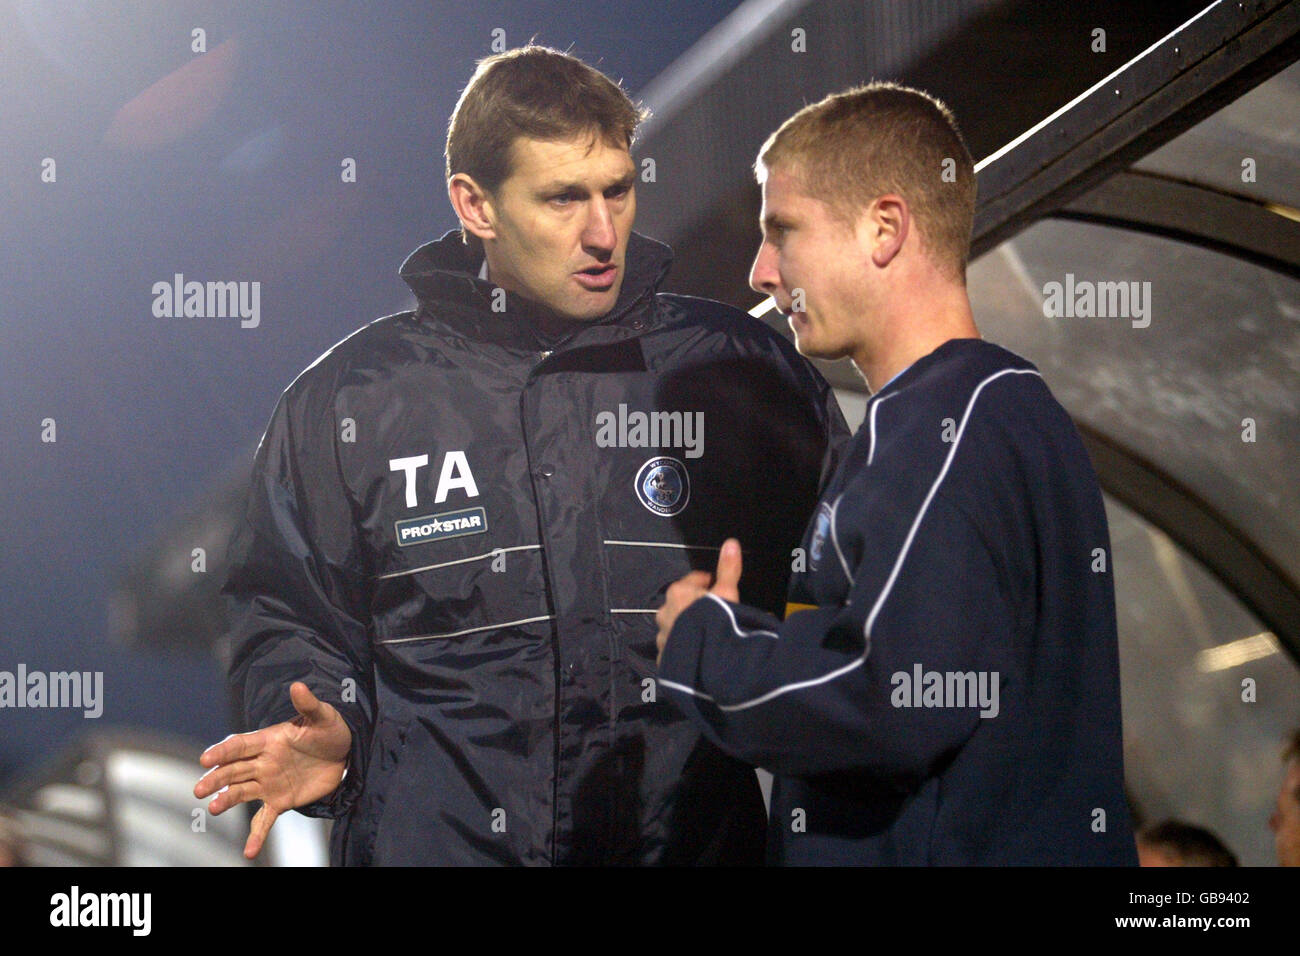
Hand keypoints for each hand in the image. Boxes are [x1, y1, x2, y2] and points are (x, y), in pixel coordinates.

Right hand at [195, 681, 352, 859]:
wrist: (347, 754)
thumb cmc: (331, 730)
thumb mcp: (323, 717)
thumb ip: (309, 705)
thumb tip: (298, 686)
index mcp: (268, 740)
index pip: (239, 745)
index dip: (222, 751)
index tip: (205, 759)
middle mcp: (262, 762)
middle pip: (232, 770)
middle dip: (215, 779)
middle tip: (198, 790)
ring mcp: (268, 782)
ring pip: (240, 792)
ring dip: (226, 800)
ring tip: (213, 809)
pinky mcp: (280, 800)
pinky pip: (264, 820)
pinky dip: (256, 835)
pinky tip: (249, 852)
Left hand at [655, 538, 742, 663]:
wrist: (708, 659)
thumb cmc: (716, 621)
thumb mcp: (727, 592)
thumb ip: (728, 568)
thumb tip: (731, 542)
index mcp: (677, 593)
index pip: (692, 580)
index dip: (707, 582)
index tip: (717, 587)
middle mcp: (664, 612)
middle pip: (680, 603)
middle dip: (693, 605)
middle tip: (712, 612)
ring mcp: (662, 636)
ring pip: (674, 626)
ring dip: (686, 627)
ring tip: (705, 634)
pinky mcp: (665, 657)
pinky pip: (674, 647)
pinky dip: (683, 647)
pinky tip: (696, 651)